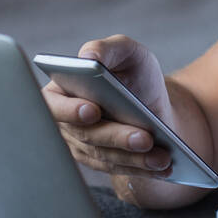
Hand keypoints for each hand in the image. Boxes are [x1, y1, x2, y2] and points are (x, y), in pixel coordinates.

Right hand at [42, 34, 174, 182]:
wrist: (151, 103)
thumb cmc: (134, 74)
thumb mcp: (127, 53)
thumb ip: (108, 48)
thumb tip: (88, 56)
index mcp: (61, 90)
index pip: (53, 104)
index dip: (69, 110)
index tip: (92, 111)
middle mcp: (65, 122)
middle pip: (86, 134)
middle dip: (118, 137)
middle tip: (145, 138)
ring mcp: (81, 146)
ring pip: (105, 156)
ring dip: (136, 158)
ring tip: (163, 156)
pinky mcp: (100, 163)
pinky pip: (119, 169)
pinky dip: (143, 169)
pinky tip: (164, 167)